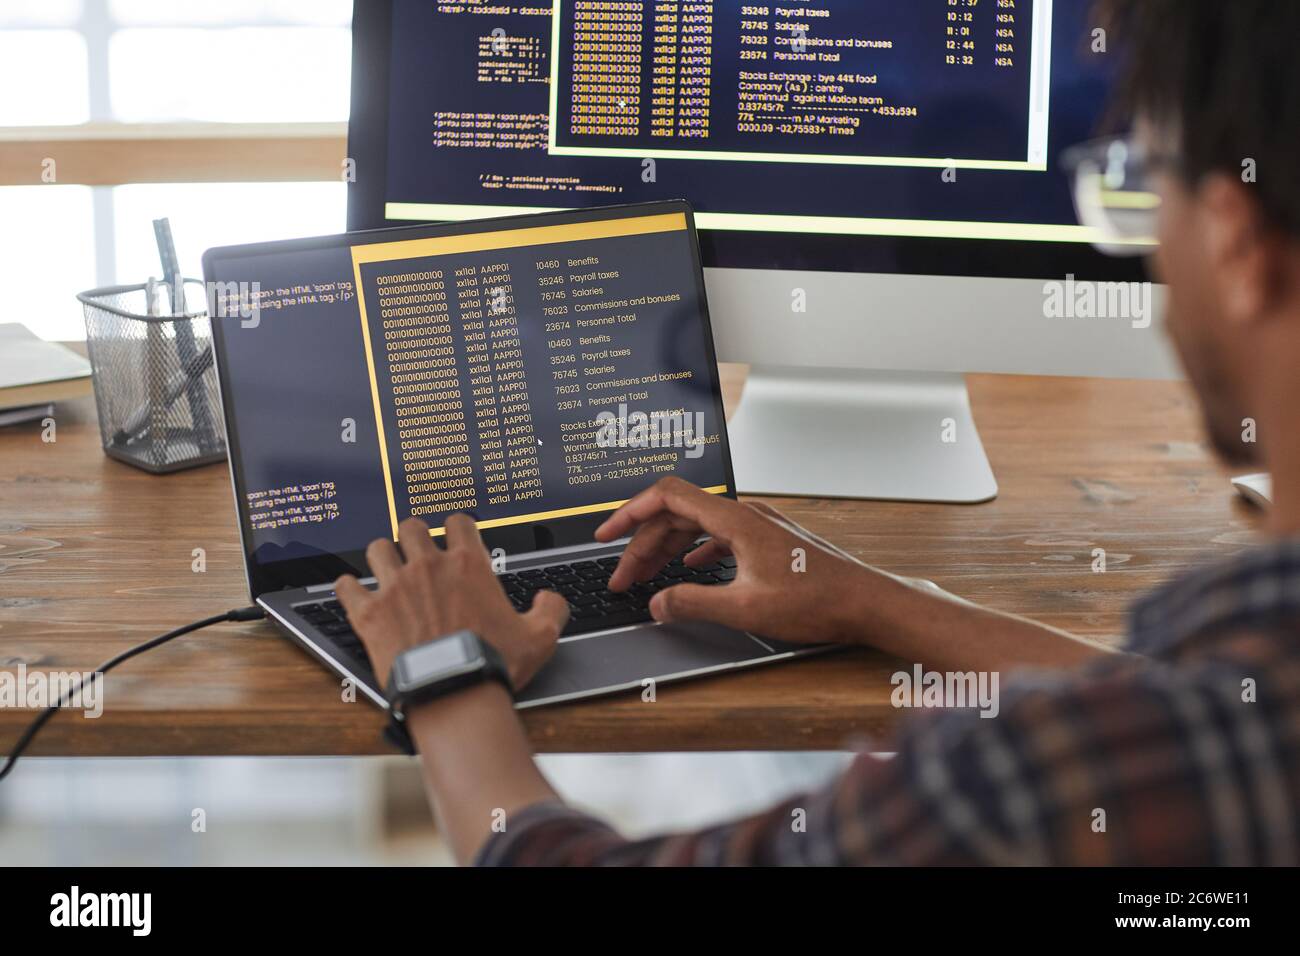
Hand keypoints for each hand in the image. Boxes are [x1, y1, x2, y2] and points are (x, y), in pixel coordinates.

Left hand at [334, 515, 568, 692]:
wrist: (452, 692)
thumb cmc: (493, 664)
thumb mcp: (540, 637)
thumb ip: (550, 610)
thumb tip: (550, 600)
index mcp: (468, 565)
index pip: (458, 522)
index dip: (456, 527)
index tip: (455, 537)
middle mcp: (428, 567)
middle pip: (412, 527)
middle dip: (415, 536)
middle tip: (417, 550)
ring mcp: (395, 587)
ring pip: (378, 548)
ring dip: (383, 555)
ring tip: (387, 567)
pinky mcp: (369, 613)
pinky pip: (347, 586)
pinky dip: (348, 587)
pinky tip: (352, 591)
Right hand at [594, 476, 878, 644]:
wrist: (868, 602)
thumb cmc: (819, 601)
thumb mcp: (746, 610)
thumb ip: (694, 604)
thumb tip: (657, 603)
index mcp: (736, 520)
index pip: (668, 497)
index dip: (629, 513)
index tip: (606, 536)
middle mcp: (746, 514)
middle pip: (677, 515)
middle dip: (643, 545)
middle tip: (623, 579)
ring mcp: (759, 526)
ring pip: (698, 527)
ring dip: (667, 550)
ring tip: (647, 578)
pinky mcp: (769, 541)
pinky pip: (719, 536)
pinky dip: (694, 551)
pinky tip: (689, 570)